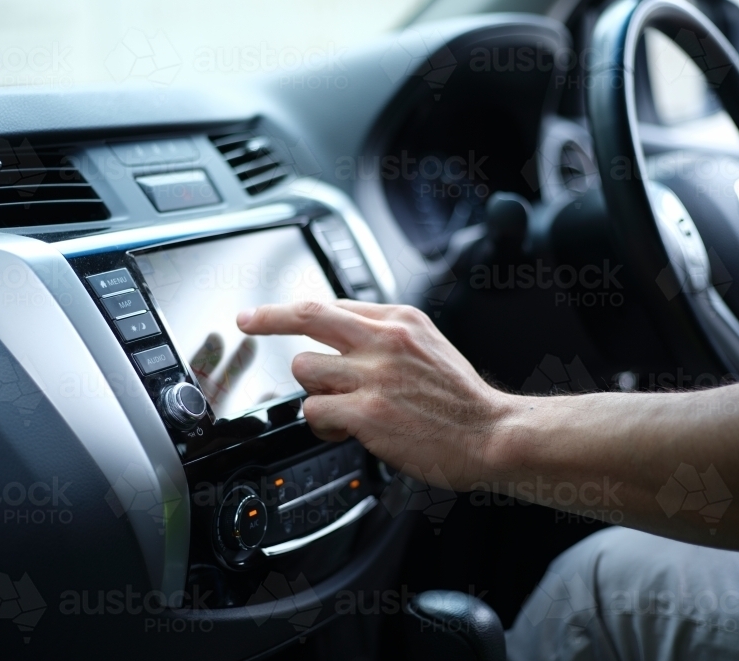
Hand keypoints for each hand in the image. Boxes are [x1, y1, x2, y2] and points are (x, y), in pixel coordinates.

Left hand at [236, 300, 513, 488]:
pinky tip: (344, 430)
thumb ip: (388, 334)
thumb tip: (342, 329)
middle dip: (267, 318)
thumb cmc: (461, 399)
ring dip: (312, 390)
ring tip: (337, 407)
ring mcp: (374, 376)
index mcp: (400, 320)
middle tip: (246, 321)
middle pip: (307, 316)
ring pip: (304, 368)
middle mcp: (384, 340)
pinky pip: (314, 410)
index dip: (290, 308)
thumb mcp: (429, 345)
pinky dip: (322, 424)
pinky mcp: (367, 413)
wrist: (492, 434)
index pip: (332, 304)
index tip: (264, 311)